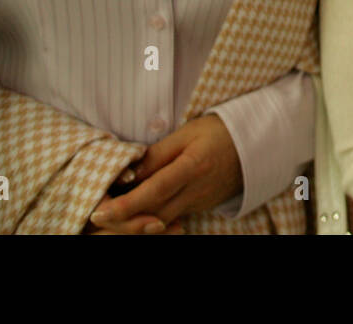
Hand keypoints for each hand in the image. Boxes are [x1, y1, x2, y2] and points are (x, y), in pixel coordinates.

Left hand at [86, 114, 242, 232]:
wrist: (256, 142)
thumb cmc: (219, 131)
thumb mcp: (187, 132)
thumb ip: (157, 154)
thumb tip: (128, 174)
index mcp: (193, 167)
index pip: (154, 191)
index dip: (125, 205)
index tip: (100, 212)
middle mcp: (196, 190)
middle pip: (154, 214)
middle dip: (123, 220)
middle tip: (96, 218)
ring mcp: (199, 202)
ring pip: (161, 221)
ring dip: (135, 221)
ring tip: (110, 216)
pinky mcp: (200, 207)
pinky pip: (172, 218)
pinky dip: (151, 218)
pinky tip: (136, 213)